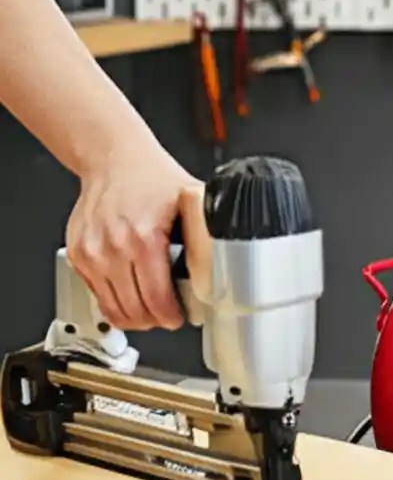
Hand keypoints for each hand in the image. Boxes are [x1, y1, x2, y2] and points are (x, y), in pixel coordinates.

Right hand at [65, 148, 206, 330]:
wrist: (114, 160)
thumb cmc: (152, 179)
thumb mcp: (193, 202)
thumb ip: (207, 235)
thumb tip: (228, 264)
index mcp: (144, 238)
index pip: (156, 298)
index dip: (171, 315)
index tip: (179, 317)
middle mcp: (112, 248)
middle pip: (133, 309)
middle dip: (155, 320)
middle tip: (169, 316)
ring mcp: (90, 253)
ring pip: (112, 308)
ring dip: (134, 317)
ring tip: (151, 311)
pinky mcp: (77, 255)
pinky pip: (96, 295)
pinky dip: (114, 302)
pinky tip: (131, 296)